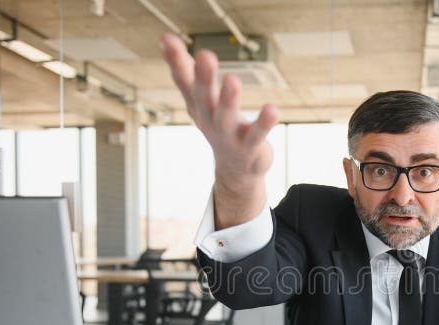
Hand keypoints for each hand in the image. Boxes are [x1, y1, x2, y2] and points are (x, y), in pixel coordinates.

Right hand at [160, 33, 278, 226]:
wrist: (236, 171)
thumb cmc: (218, 126)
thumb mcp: (200, 99)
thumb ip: (187, 70)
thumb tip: (165, 39)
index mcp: (198, 106)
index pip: (184, 82)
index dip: (176, 62)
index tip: (167, 39)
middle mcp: (210, 120)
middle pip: (203, 97)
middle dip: (203, 77)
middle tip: (205, 54)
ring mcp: (228, 136)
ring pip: (226, 117)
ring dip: (228, 99)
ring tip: (232, 79)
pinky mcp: (250, 148)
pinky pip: (257, 135)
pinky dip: (264, 123)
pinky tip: (272, 109)